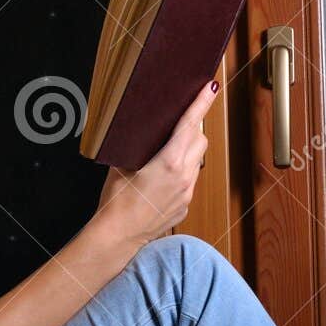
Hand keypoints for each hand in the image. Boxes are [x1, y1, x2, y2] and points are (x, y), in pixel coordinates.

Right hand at [91, 79, 217, 247]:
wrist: (118, 236)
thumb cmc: (115, 203)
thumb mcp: (121, 167)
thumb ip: (138, 149)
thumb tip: (142, 136)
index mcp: (168, 163)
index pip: (190, 125)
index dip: (201, 104)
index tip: (210, 88)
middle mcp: (183, 177)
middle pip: (200, 141)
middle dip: (193, 130)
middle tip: (179, 125)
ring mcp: (187, 193)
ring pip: (197, 162)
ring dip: (187, 153)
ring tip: (165, 156)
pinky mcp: (185, 206)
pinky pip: (189, 181)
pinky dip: (181, 174)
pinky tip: (161, 180)